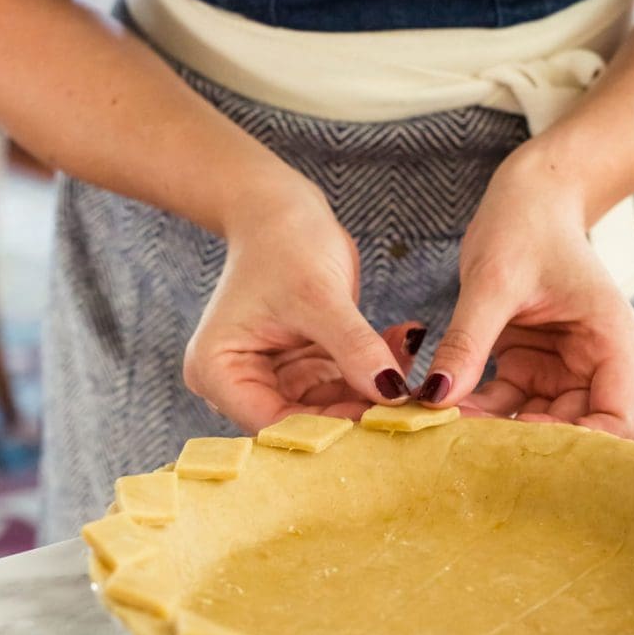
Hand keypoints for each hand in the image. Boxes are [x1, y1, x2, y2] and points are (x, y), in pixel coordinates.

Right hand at [184, 176, 422, 429]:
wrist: (281, 207)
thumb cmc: (282, 241)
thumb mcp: (318, 296)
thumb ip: (353, 348)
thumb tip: (392, 394)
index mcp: (218, 372)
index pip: (275, 423)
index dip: (328, 427)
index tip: (382, 422)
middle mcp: (238, 382)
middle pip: (303, 419)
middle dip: (357, 410)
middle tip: (412, 407)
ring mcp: (272, 374)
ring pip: (330, 404)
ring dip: (374, 389)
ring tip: (415, 371)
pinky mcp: (300, 364)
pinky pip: (342, 380)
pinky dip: (374, 368)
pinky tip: (403, 345)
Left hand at [417, 163, 633, 437]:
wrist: (527, 196)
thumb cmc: (526, 224)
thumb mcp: (494, 280)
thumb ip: (468, 340)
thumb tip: (438, 396)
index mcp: (610, 344)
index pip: (619, 421)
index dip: (583, 447)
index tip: (526, 446)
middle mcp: (592, 364)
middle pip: (575, 431)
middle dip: (527, 445)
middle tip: (469, 449)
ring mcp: (559, 368)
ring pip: (533, 424)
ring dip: (493, 432)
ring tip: (445, 431)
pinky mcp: (528, 365)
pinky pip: (504, 404)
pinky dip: (475, 411)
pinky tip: (440, 411)